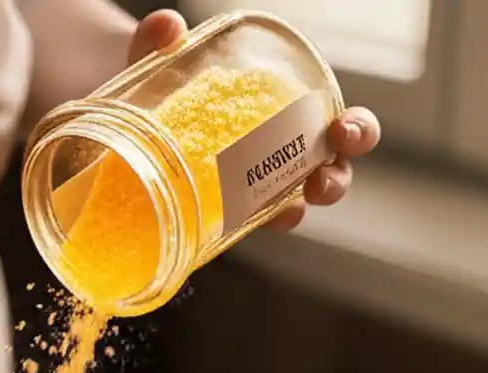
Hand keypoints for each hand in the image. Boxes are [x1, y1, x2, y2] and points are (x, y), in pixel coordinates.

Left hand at [127, 10, 381, 232]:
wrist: (130, 112)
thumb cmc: (172, 81)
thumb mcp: (169, 58)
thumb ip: (164, 38)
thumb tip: (168, 27)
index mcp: (292, 116)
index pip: (342, 128)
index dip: (356, 133)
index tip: (343, 130)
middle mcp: (281, 156)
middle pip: (327, 174)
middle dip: (335, 181)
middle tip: (319, 183)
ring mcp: (252, 187)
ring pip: (291, 206)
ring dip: (296, 212)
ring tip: (287, 213)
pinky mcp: (220, 210)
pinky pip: (240, 225)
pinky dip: (240, 226)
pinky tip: (233, 229)